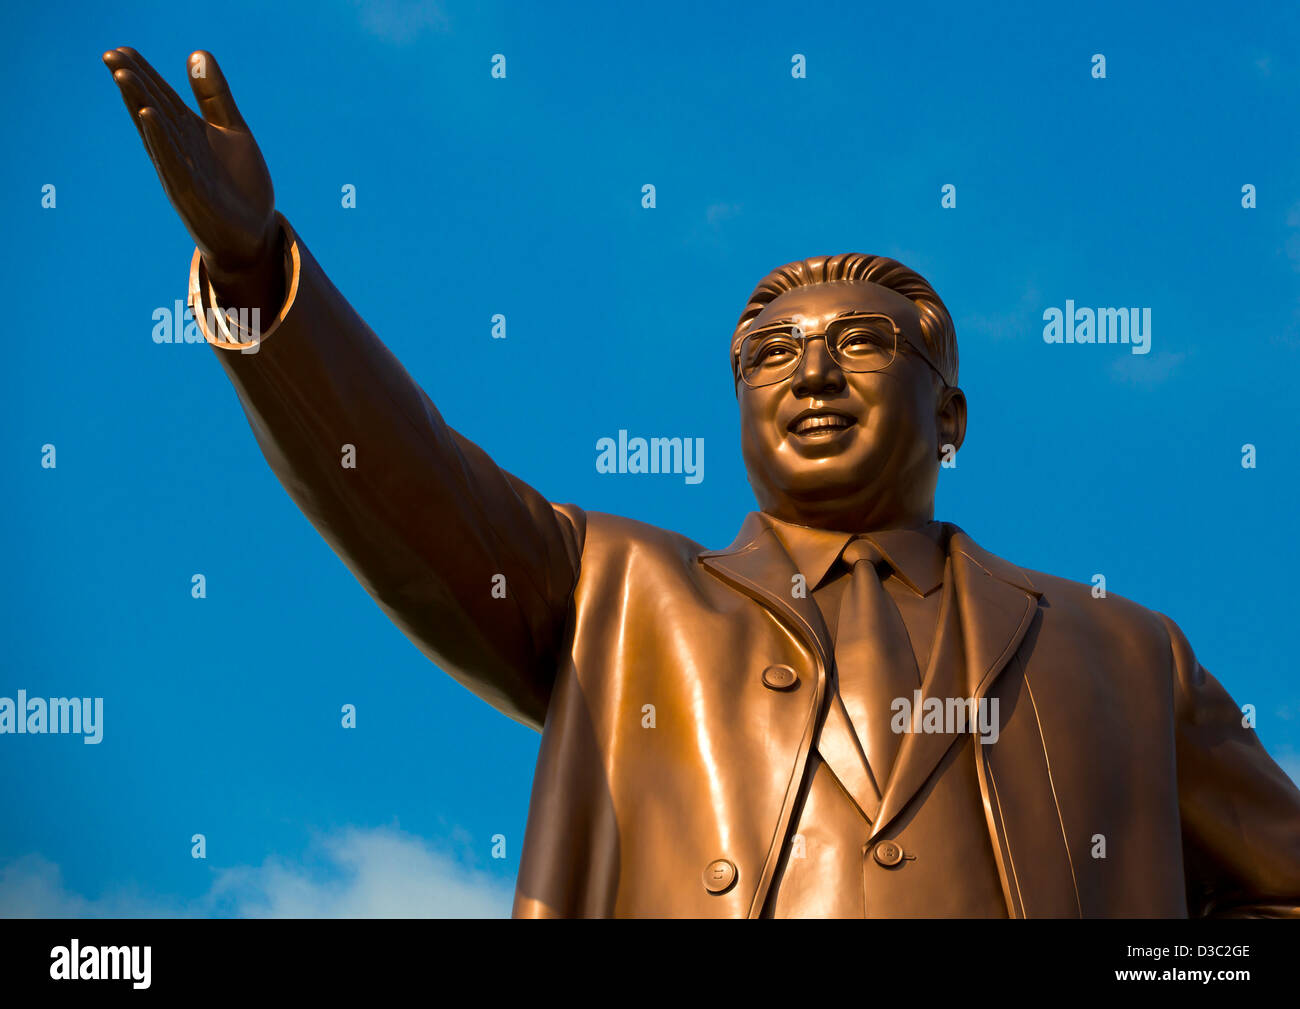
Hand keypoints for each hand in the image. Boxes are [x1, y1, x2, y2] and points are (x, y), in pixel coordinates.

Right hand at [103, 47, 280, 308]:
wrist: (255, 233)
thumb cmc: (240, 185)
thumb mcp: (231, 131)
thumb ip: (214, 96)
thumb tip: (198, 52)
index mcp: (188, 133)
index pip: (161, 98)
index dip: (144, 74)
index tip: (122, 49)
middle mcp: (179, 150)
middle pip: (153, 110)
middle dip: (134, 84)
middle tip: (112, 55)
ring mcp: (182, 172)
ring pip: (157, 134)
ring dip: (139, 104)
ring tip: (123, 75)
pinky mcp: (192, 193)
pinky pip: (172, 163)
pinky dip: (160, 140)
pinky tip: (148, 117)